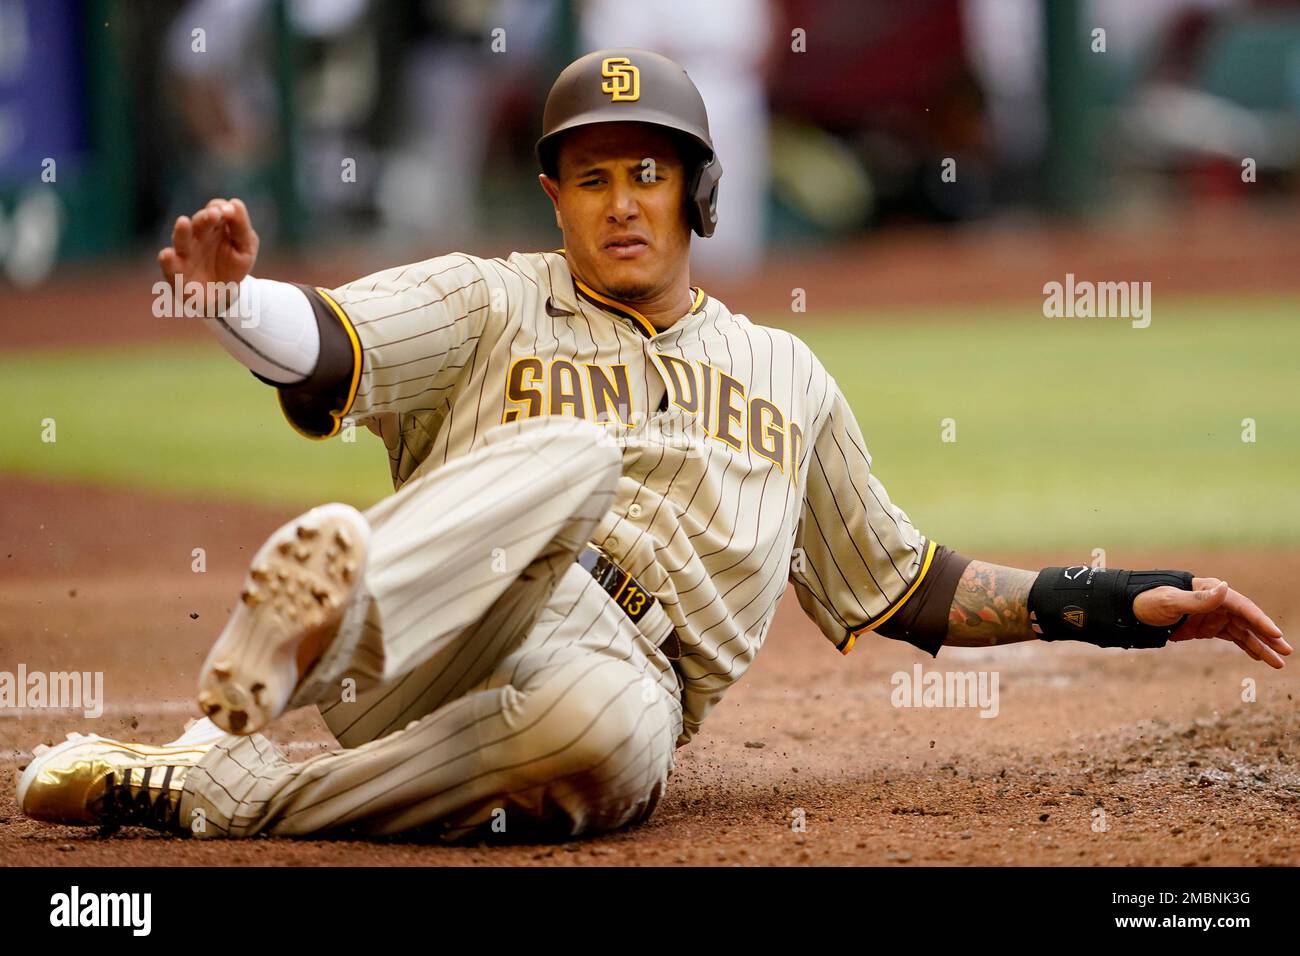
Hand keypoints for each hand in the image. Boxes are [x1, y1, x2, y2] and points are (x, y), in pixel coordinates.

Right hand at [157, 197, 258, 293]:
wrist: (223, 295)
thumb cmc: (233, 266)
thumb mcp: (245, 248)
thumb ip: (241, 227)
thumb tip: (235, 203)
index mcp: (214, 226)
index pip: (215, 209)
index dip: (221, 208)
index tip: (229, 212)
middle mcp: (196, 235)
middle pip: (198, 222)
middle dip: (205, 218)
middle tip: (214, 214)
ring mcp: (184, 252)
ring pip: (180, 239)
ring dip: (182, 231)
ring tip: (183, 222)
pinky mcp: (175, 272)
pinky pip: (169, 264)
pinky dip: (167, 260)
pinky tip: (168, 255)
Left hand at [1134, 577, 1289, 667]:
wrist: (1129, 610)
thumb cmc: (1146, 602)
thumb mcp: (1169, 601)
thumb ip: (1197, 599)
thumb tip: (1225, 587)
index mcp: (1209, 590)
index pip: (1240, 606)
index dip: (1259, 620)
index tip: (1275, 634)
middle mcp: (1215, 602)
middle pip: (1247, 620)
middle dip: (1267, 636)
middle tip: (1286, 651)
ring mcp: (1212, 615)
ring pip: (1242, 632)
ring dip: (1261, 646)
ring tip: (1278, 662)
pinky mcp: (1206, 627)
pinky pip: (1232, 637)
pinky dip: (1246, 646)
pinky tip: (1260, 657)